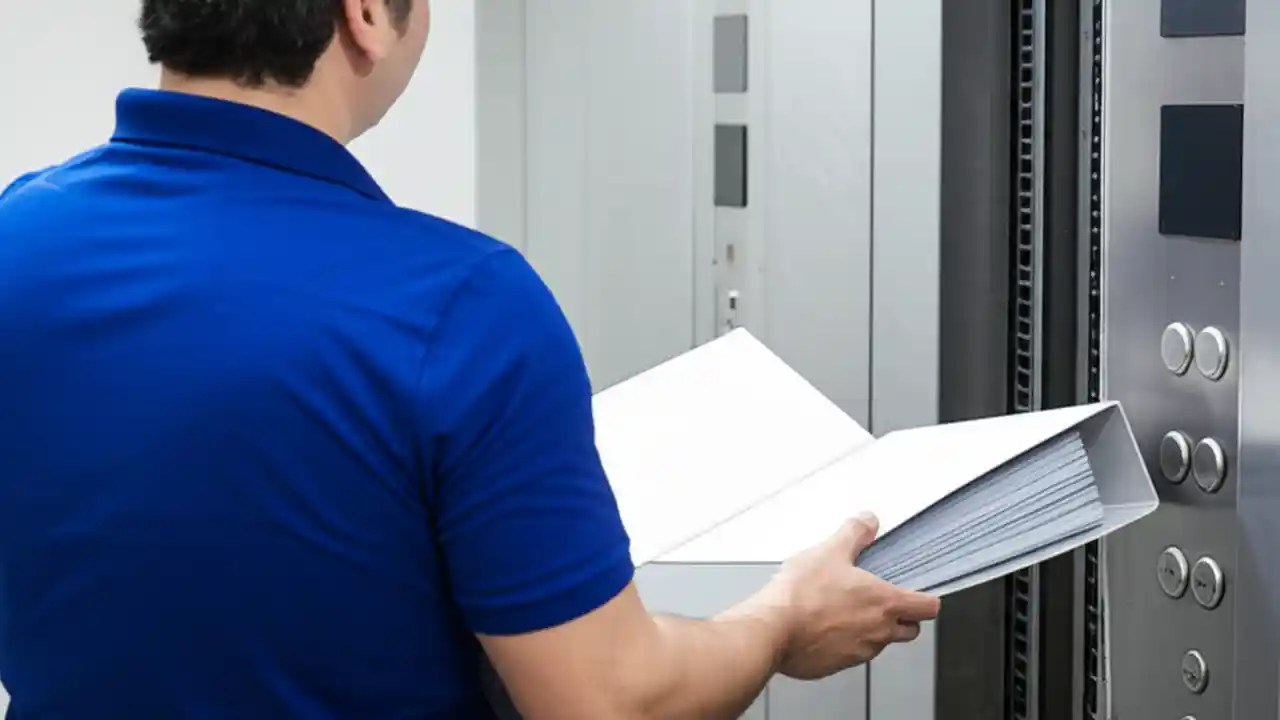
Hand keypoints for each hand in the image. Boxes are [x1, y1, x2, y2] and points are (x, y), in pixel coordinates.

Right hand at [755, 514, 940, 680]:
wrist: (771, 631)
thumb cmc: (800, 596)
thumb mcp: (829, 551)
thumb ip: (854, 533)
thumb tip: (868, 520)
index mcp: (884, 603)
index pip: (928, 608)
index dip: (927, 599)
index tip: (921, 594)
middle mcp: (877, 632)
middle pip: (910, 630)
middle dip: (903, 617)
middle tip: (883, 601)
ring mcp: (858, 652)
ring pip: (879, 643)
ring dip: (872, 630)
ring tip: (846, 610)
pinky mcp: (836, 666)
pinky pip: (851, 655)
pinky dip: (845, 643)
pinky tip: (825, 627)